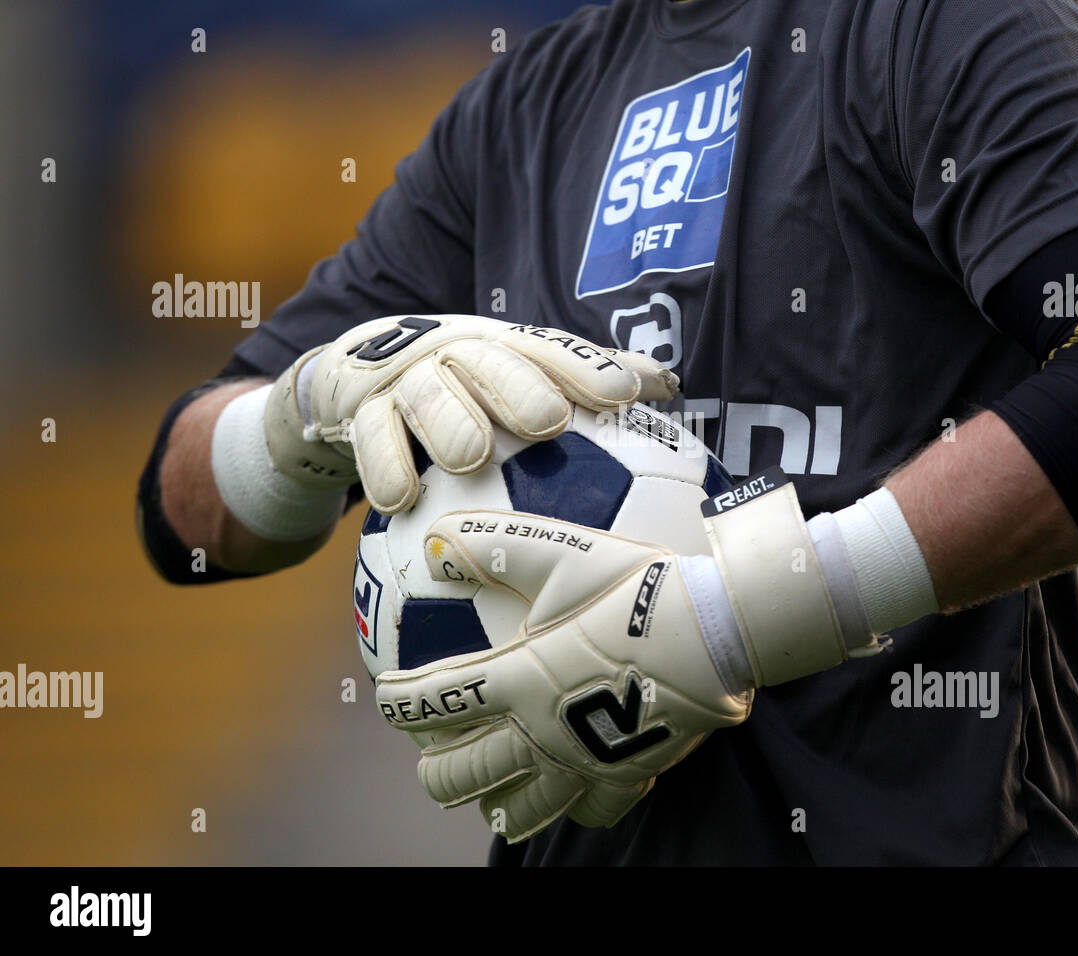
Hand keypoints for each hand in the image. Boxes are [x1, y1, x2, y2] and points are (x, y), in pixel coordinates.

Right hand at [263, 314, 677, 511]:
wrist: (354, 372)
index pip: (552, 350)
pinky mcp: (359, 408)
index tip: (627, 394)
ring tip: (472, 457)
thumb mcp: (517, 371)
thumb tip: (673, 386)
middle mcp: (457, 351)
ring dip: (449, 424)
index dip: (589, 369)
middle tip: (548, 422)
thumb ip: (585, 378)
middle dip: (519, 387)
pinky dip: (384, 465)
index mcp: (504, 345)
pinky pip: (371, 438)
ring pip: (427, 395)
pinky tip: (400, 500)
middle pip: (489, 362)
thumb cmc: (464, 383)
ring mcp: (406, 377)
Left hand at [373, 472, 881, 841]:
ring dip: (493, 800)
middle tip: (431, 755)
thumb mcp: (566, 553)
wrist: (720, 629)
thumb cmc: (642, 587)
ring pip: (521, 809)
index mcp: (520, 682)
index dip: (401, 706)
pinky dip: (572, 807)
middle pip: (463, 776)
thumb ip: (496, 546)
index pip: (438, 703)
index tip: (388, 700)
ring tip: (486, 793)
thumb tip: (436, 541)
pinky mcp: (629, 776)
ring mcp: (586, 764)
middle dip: (435, 770)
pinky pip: (591, 811)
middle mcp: (542, 735)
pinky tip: (570, 790)